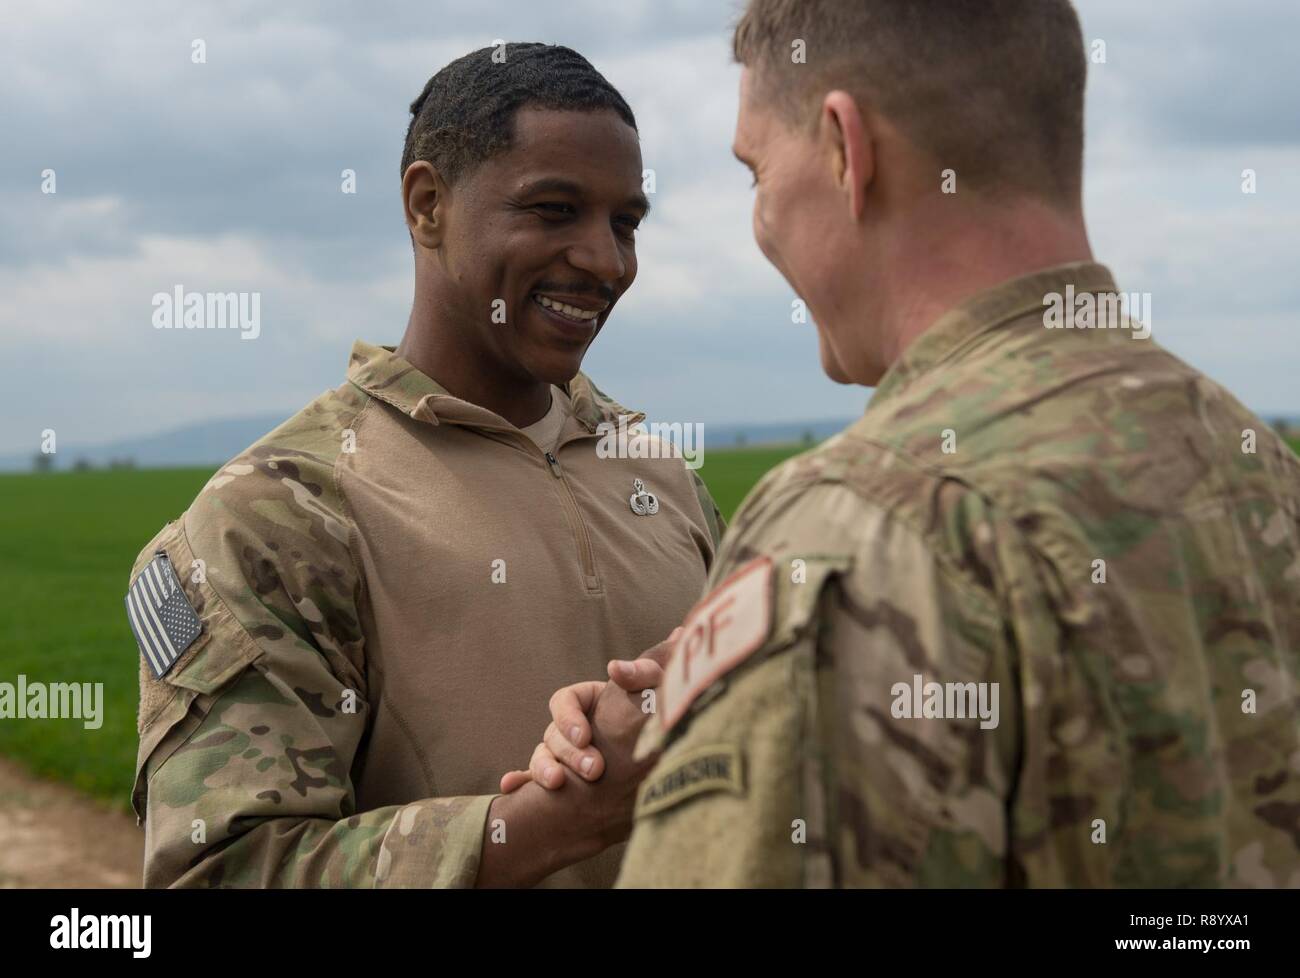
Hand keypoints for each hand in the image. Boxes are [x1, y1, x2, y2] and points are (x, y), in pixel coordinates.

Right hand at [498, 628, 678, 793]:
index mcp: (585, 701)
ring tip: (558, 783)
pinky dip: (519, 783)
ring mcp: (563, 754)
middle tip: (595, 770)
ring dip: (544, 770)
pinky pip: (533, 782)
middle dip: (570, 754)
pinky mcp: (564, 780)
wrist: (665, 752)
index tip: (584, 736)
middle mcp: (569, 727)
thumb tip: (615, 668)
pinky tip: (509, 787)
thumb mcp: (655, 686)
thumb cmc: (658, 710)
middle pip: (554, 735)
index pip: (563, 702)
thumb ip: (640, 672)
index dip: (568, 718)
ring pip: (542, 758)